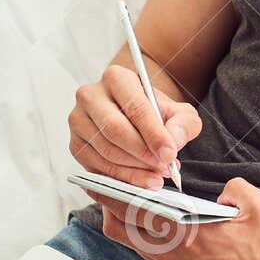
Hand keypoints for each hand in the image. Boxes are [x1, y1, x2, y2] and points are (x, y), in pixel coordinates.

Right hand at [68, 64, 202, 188]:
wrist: (132, 115)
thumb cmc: (154, 112)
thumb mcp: (178, 113)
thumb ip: (183, 124)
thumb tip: (174, 140)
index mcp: (116, 78)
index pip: (135, 107)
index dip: (153, 134)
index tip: (170, 154)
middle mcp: (90, 96)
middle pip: (115, 130)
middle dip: (143, 154)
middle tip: (164, 168)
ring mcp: (78, 121)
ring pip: (106, 152)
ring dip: (134, 170)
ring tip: (156, 177)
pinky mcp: (75, 145)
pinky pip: (97, 168)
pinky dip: (121, 179)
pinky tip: (139, 181)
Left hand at [87, 177, 259, 259]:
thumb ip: (237, 188)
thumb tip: (224, 190)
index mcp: (186, 233)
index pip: (134, 211)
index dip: (110, 195)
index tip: (98, 181)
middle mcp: (172, 255)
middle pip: (121, 230)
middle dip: (109, 208)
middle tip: (108, 191)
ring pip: (134, 245)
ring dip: (129, 225)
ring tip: (134, 205)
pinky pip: (153, 257)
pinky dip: (149, 240)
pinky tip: (162, 228)